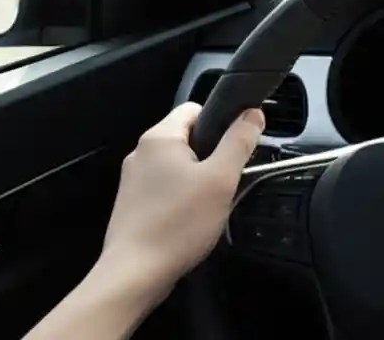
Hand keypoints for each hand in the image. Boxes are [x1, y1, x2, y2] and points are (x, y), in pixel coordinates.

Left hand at [97, 102, 265, 303]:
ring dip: (196, 179)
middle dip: (211, 155)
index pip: (195, 109)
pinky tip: (189, 220)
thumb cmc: (178, 224)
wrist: (135, 274)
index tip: (236, 147)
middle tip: (226, 181)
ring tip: (210, 205)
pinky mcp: (131, 204)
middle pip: (187, 138)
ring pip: (176, 166)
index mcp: (159, 137)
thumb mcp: (220, 180)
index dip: (221, 122)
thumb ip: (239, 142)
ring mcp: (132, 179)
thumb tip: (253, 114)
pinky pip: (164, 188)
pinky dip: (180, 198)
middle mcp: (140, 152)